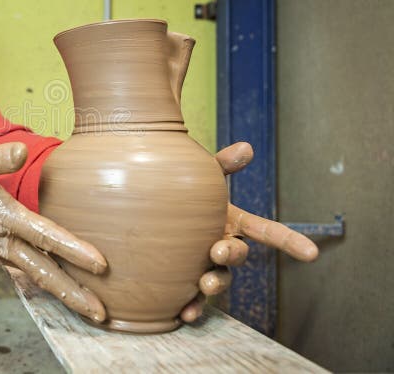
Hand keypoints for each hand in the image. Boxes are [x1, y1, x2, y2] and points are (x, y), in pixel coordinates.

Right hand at [0, 142, 107, 321]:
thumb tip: (21, 152)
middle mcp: (3, 241)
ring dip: (64, 293)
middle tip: (101, 314)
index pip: (44, 236)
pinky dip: (48, 286)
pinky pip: (28, 273)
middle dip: (72, 293)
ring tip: (93, 310)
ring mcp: (0, 253)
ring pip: (37, 276)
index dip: (72, 250)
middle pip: (43, 271)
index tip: (100, 265)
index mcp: (3, 216)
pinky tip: (66, 293)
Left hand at [179, 142, 319, 322]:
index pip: (266, 231)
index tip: (311, 254)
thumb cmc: (182, 191)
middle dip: (232, 254)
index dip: (289, 241)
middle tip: (218, 250)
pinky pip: (194, 297)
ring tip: (203, 284)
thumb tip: (246, 148)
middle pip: (238, 254)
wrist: (150, 208)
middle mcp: (223, 245)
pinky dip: (192, 306)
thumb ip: (222, 165)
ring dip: (215, 283)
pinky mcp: (187, 278)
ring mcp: (206, 264)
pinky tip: (184, 314)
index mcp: (232, 222)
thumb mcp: (201, 177)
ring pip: (220, 278)